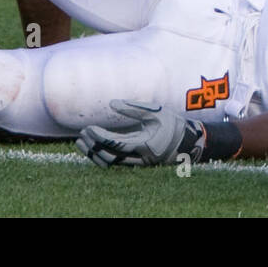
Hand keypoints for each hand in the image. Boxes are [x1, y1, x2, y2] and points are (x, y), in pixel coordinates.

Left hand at [75, 101, 196, 167]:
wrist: (186, 142)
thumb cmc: (171, 124)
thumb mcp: (156, 112)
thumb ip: (133, 108)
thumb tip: (111, 103)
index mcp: (144, 144)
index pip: (115, 144)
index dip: (99, 137)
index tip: (88, 128)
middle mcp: (138, 157)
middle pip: (109, 157)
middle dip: (93, 146)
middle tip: (82, 133)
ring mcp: (136, 163)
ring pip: (109, 163)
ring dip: (93, 154)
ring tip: (81, 142)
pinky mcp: (135, 163)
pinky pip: (114, 163)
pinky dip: (100, 157)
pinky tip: (92, 148)